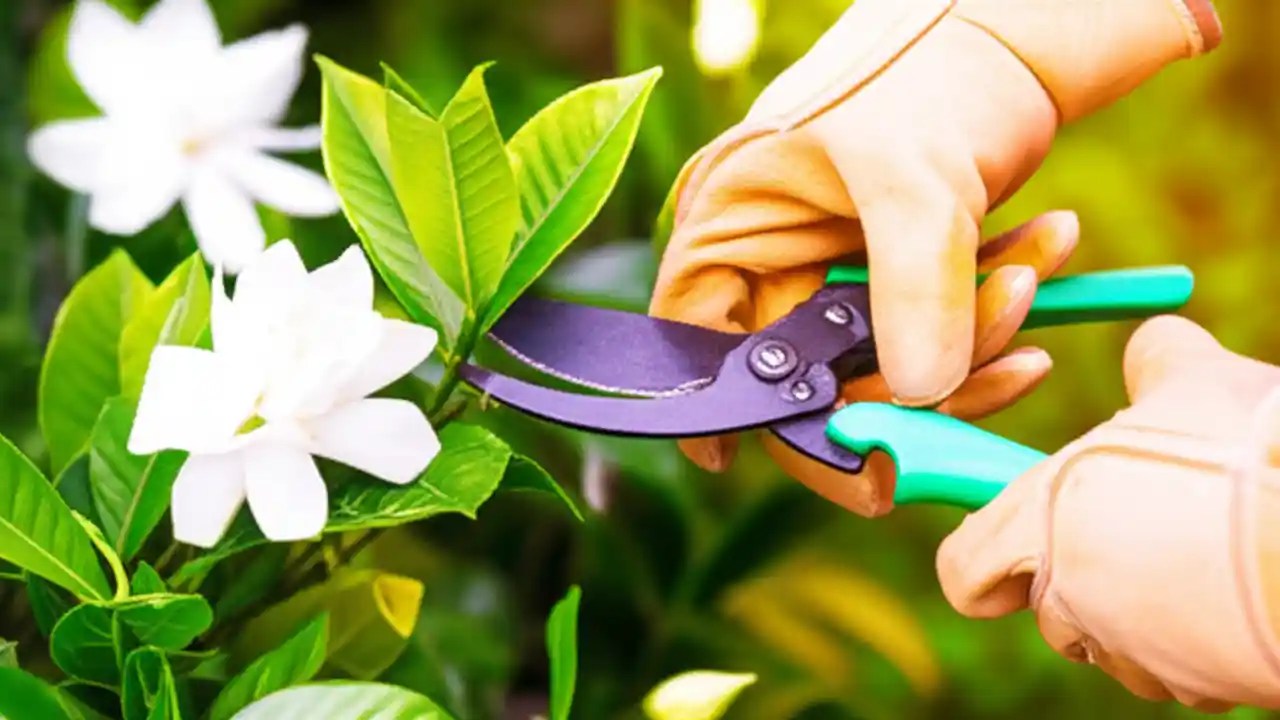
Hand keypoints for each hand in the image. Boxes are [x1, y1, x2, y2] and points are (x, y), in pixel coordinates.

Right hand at [648, 0, 1220, 515]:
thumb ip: (915, 285)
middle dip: (913, 382)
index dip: (738, 413)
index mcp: (729, 223)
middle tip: (1004, 365)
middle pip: (810, 375)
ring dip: (974, 342)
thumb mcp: (914, 175)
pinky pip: (932, 330)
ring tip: (1037, 274)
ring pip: (884, 364)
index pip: (700, 338)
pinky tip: (1045, 251)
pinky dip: (993, 309)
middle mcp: (767, 256)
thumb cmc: (930, 69)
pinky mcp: (890, 274)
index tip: (815, 463)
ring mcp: (831, 270)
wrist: (1013, 26)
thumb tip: (924, 399)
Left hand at [938, 316, 1279, 710]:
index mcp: (1039, 526)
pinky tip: (1240, 590)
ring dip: (1142, 608)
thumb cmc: (1247, 449)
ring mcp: (1138, 656)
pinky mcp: (1202, 689)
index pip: (963, 573)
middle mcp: (1073, 604)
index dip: (986, 555)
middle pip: (1049, 606)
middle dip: (1085, 573)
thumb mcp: (1195, 379)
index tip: (1025, 532)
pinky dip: (1199, 639)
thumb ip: (1151, 364)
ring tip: (1204, 552)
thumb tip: (1150, 353)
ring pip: (1117, 640)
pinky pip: (1181, 669)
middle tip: (1144, 524)